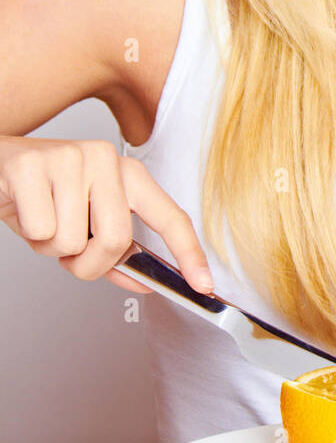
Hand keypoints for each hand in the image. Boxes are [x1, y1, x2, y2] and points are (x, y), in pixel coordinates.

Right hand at [0, 135, 213, 294]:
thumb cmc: (43, 196)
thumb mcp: (84, 222)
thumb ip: (117, 253)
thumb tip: (145, 282)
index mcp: (128, 173)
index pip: (169, 216)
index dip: (189, 253)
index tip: (202, 284)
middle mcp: (105, 159)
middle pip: (115, 241)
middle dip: (88, 263)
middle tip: (69, 253)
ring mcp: (70, 157)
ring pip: (73, 242)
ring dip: (52, 247)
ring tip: (43, 220)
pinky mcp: (33, 165)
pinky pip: (41, 231)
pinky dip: (30, 235)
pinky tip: (24, 210)